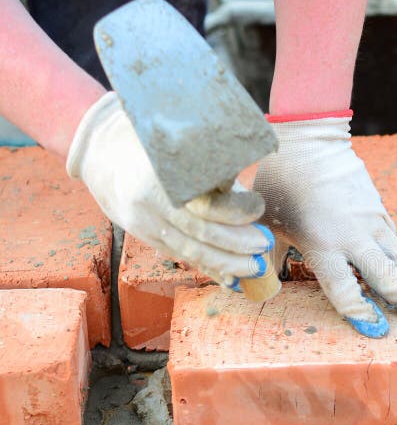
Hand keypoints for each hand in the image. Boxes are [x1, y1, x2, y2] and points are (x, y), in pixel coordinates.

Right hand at [67, 92, 273, 285]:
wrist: (103, 155)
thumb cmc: (157, 147)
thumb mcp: (180, 147)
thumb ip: (211, 169)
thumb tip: (248, 194)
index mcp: (162, 176)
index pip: (206, 204)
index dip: (237, 211)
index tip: (259, 207)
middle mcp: (150, 204)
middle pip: (201, 234)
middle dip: (238, 245)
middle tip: (266, 246)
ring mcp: (144, 224)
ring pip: (191, 252)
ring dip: (228, 264)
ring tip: (255, 267)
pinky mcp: (145, 237)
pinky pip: (181, 256)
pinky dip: (208, 268)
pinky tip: (231, 277)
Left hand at [253, 115, 396, 337]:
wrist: (308, 141)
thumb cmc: (281, 183)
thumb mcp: (266, 224)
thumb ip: (265, 259)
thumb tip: (254, 289)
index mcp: (321, 243)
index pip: (345, 289)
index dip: (361, 313)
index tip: (376, 330)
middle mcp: (352, 236)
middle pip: (387, 276)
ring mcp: (371, 222)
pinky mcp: (380, 211)